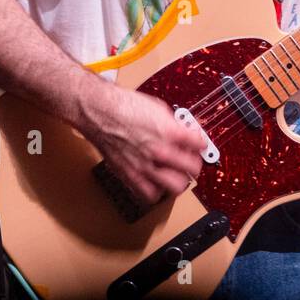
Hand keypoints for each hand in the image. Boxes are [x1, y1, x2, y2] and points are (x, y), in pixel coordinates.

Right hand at [81, 79, 203, 207]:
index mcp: (169, 131)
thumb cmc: (123, 105)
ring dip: (179, 181)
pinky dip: (156, 191)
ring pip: (175, 187)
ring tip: (176, 175)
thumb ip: (174, 123)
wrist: (98, 111)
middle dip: (194, 166)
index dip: (200, 144)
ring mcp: (145, 166)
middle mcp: (159, 151)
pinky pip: (150, 195)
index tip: (198, 144)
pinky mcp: (130, 176)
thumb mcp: (158, 107)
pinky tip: (156, 183)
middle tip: (191, 162)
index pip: (198, 144)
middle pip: (191, 170)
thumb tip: (184, 130)